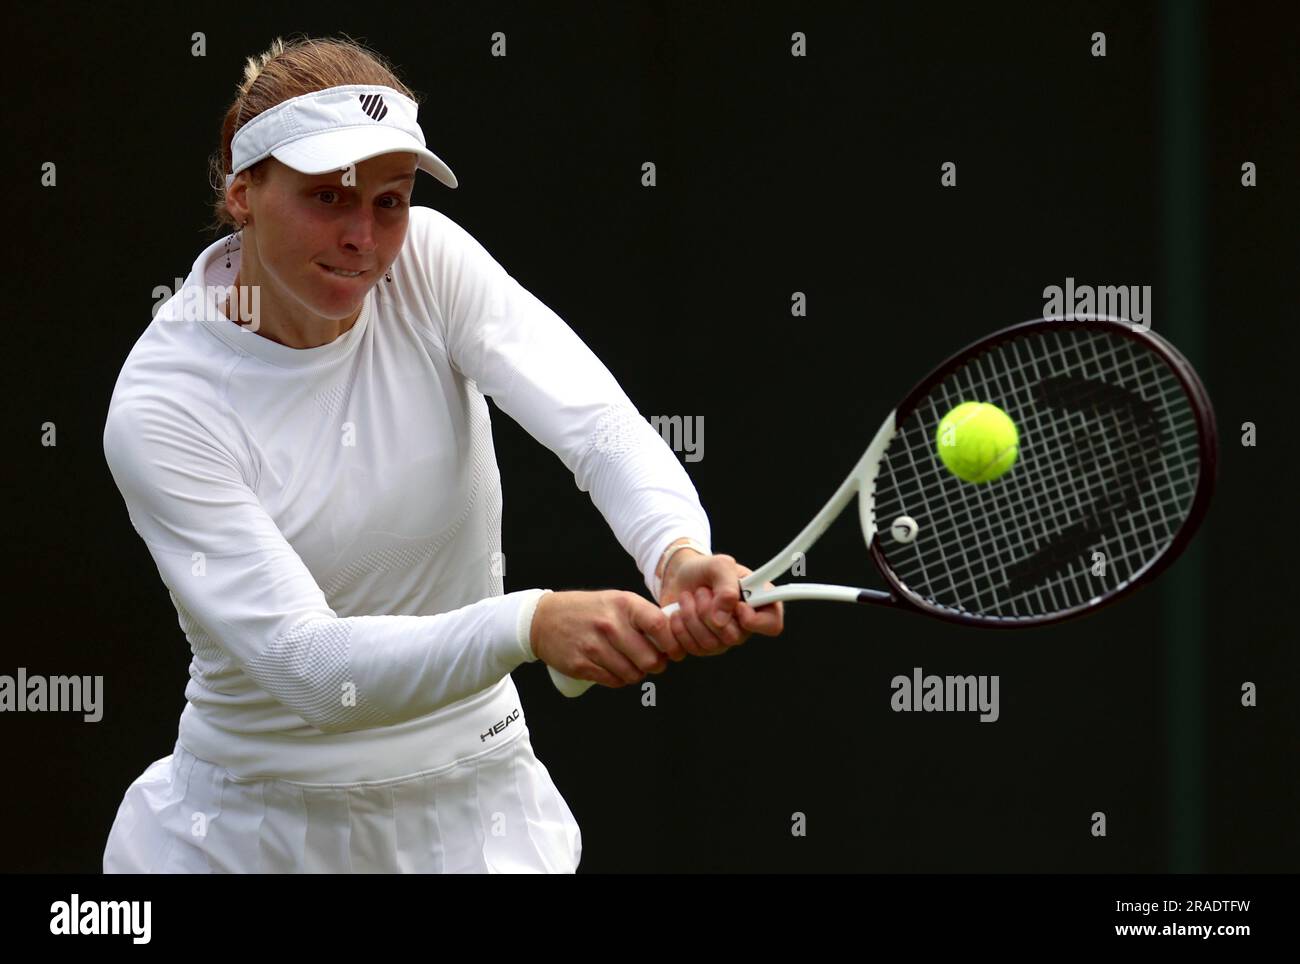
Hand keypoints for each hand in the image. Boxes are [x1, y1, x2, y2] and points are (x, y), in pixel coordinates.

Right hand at [530, 590, 682, 687]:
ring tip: (631, 665)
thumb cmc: (586, 610)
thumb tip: (671, 638)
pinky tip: (616, 670)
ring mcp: (594, 646)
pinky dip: (619, 679)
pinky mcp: (581, 665)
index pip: (659, 625)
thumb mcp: (615, 601)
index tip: (674, 650)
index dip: (672, 643)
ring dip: (637, 674)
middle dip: (656, 665)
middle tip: (652, 662)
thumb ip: (642, 616)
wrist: (543, 619)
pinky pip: (614, 681)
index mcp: (623, 604)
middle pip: (649, 659)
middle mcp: (610, 624)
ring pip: (632, 674)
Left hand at [660, 553, 784, 657]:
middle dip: (709, 612)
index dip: (754, 620)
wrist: (678, 576)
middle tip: (702, 591)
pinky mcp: (700, 647)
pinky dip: (678, 628)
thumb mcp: (720, 565)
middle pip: (733, 637)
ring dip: (691, 616)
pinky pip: (688, 650)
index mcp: (759, 604)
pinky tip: (677, 613)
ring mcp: (722, 641)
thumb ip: (726, 586)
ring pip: (709, 645)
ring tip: (687, 597)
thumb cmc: (705, 570)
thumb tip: (721, 619)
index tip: (736, 605)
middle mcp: (743, 627)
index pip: (772, 625)